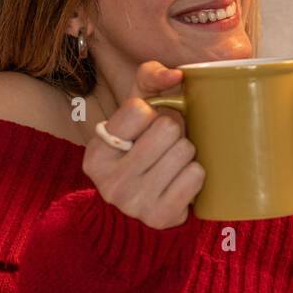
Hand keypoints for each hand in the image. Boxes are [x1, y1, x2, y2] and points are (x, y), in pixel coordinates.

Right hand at [82, 61, 203, 229]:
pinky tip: (181, 180)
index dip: (154, 111)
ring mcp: (134, 203)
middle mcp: (109, 180)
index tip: (150, 126)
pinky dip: (196, 174)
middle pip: (168, 128)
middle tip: (167, 145)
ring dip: (187, 152)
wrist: (141, 206)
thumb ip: (150, 78)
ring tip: (174, 162)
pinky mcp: (160, 217)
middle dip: (175, 131)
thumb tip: (176, 74)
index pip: (139, 108)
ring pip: (185, 151)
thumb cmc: (142, 147)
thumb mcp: (136, 111)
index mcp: (96, 152)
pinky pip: (196, 176)